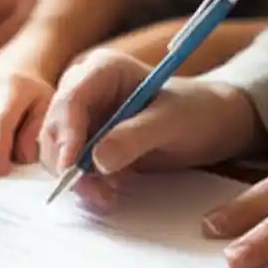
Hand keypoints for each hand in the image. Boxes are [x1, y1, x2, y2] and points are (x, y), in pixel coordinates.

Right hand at [40, 49, 260, 212]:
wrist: (212, 122)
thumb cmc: (197, 111)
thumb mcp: (171, 123)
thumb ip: (135, 137)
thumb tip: (97, 160)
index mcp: (103, 69)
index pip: (71, 101)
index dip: (66, 134)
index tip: (70, 167)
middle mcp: (85, 89)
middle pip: (55, 128)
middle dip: (68, 163)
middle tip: (94, 193)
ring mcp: (85, 116)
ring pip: (58, 151)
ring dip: (77, 179)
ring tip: (106, 197)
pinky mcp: (89, 141)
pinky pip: (73, 165)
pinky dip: (85, 183)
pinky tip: (108, 193)